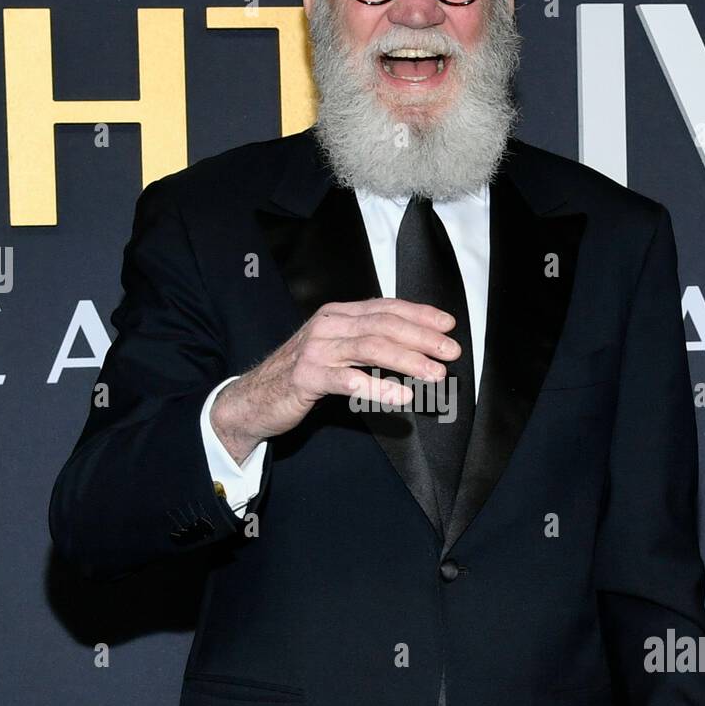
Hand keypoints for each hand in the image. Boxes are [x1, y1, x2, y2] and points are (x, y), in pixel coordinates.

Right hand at [209, 297, 460, 463]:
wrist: (254, 397)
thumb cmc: (301, 374)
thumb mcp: (335, 350)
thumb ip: (366, 342)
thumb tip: (413, 346)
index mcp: (337, 314)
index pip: (386, 308)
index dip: (419, 314)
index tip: (448, 326)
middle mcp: (328, 325)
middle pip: (383, 326)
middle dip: (422, 338)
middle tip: (451, 352)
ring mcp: (316, 350)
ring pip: (370, 348)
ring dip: (408, 361)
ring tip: (434, 374)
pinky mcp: (307, 377)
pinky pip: (348, 380)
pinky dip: (378, 387)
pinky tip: (401, 397)